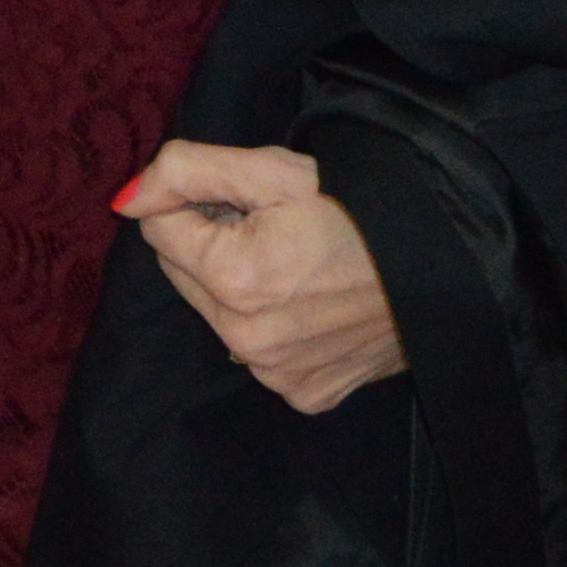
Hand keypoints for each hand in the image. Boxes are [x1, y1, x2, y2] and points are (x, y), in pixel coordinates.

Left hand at [119, 141, 404, 414]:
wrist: (439, 267)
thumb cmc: (356, 209)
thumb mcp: (275, 171)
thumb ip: (189, 170)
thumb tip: (126, 199)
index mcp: (233, 277)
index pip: (159, 228)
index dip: (196, 203)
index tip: (241, 202)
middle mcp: (246, 339)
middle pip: (184, 275)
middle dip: (210, 246)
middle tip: (270, 230)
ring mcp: (274, 375)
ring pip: (216, 316)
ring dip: (237, 288)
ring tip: (296, 266)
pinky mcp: (302, 395)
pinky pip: (257, 355)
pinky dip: (272, 327)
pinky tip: (312, 305)